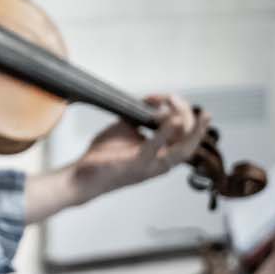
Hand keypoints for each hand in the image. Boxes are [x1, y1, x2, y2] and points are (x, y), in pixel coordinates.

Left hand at [70, 95, 209, 197]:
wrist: (82, 175)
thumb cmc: (105, 155)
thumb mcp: (126, 128)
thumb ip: (141, 114)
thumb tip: (155, 99)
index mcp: (162, 156)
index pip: (187, 136)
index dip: (184, 114)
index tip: (170, 97)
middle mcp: (162, 163)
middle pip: (190, 142)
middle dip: (192, 120)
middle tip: (176, 99)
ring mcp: (151, 166)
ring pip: (183, 149)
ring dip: (187, 126)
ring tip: (181, 106)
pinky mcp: (138, 165)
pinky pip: (155, 146)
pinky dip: (165, 131)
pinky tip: (170, 118)